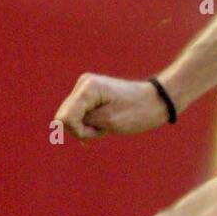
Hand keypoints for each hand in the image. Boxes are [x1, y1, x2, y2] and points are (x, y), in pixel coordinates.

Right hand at [54, 74, 170, 140]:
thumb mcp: (107, 122)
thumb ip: (81, 122)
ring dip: (87, 127)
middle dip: (82, 129)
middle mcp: (83, 84)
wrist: (156, 102)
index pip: (66, 118)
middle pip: (64, 117)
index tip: (103, 129)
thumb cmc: (137, 113)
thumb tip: (60, 122)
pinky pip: (78, 114)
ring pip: (70, 117)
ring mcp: (85, 87)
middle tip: (105, 127)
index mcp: (87, 88)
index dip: (81, 131)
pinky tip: (103, 122)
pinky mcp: (88, 93)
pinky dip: (89, 123)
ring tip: (106, 123)